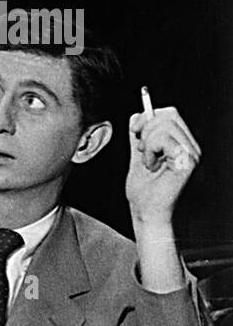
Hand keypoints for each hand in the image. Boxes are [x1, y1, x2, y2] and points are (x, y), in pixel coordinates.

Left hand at [125, 105, 201, 225]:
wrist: (146, 212)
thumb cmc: (144, 191)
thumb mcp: (138, 156)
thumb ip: (139, 137)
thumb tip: (136, 117)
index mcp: (181, 144)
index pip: (170, 114)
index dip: (148, 117)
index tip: (135, 131)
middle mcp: (191, 147)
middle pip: (169, 114)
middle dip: (146, 129)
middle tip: (142, 151)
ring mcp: (191, 153)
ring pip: (165, 125)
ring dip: (147, 143)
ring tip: (148, 162)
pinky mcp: (187, 161)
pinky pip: (164, 140)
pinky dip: (151, 151)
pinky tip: (152, 166)